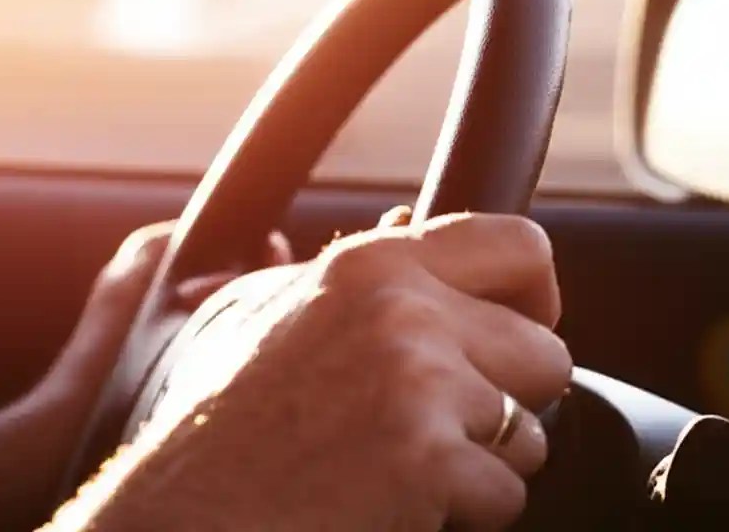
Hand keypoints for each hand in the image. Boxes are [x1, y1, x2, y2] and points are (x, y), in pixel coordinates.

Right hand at [71, 212, 570, 531]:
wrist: (181, 520)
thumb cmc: (215, 427)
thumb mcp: (264, 313)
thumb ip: (346, 271)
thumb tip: (408, 225)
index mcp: (371, 266)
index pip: (519, 244)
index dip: (538, 295)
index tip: (524, 327)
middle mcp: (404, 313)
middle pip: (547, 352)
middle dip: (513, 401)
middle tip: (450, 426)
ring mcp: (421, 386)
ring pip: (531, 435)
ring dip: (482, 465)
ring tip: (400, 469)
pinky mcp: (430, 461)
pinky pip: (507, 496)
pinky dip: (465, 515)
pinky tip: (395, 505)